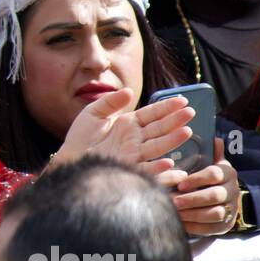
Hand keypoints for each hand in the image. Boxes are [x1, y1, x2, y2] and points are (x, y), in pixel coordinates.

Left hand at [51, 89, 194, 171]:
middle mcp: (135, 139)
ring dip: (172, 140)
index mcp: (128, 124)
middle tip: (190, 113)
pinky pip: (146, 169)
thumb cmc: (80, 137)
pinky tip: (169, 163)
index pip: (152, 114)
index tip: (182, 100)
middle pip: (159, 128)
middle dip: (175, 120)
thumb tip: (129, 91)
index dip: (167, 107)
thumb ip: (110, 101)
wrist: (69, 158)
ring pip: (157, 146)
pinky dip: (157, 167)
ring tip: (187, 131)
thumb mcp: (93, 113)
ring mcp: (133, 154)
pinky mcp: (128, 169)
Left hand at [158, 137, 240, 235]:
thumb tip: (214, 139)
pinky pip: (212, 228)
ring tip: (176, 213)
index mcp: (227, 173)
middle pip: (214, 195)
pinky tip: (182, 224)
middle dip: (192, 199)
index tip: (180, 184)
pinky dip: (196, 227)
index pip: (214, 174)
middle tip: (174, 201)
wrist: (225, 200)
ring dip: (193, 214)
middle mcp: (232, 190)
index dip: (197, 179)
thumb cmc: (210, 179)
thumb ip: (210, 153)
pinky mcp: (226, 225)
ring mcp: (231, 209)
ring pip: (215, 213)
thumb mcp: (210, 163)